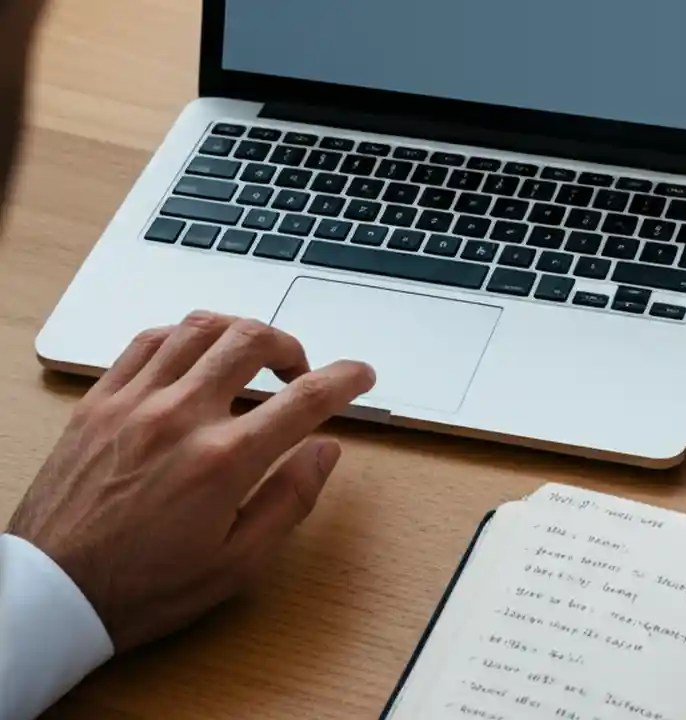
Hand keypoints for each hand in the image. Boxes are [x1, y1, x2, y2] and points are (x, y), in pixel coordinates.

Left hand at [6, 311, 375, 651]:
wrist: (53, 592)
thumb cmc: (144, 587)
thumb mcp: (238, 563)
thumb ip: (290, 500)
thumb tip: (325, 451)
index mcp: (224, 461)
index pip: (305, 398)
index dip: (345, 378)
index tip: (360, 374)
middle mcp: (180, 418)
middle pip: (251, 340)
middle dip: (290, 346)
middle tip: (298, 371)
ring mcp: (134, 403)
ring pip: (200, 327)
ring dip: (239, 332)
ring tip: (250, 358)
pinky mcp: (99, 401)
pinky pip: (148, 341)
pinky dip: (183, 337)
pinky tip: (194, 357)